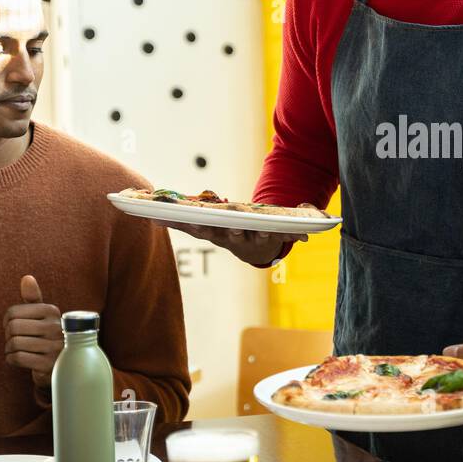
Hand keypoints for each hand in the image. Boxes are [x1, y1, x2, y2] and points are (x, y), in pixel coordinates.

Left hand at [4, 275, 62, 388]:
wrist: (62, 364)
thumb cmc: (47, 335)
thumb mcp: (43, 315)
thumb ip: (33, 297)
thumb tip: (27, 278)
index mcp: (52, 311)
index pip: (13, 312)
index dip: (7, 321)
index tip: (13, 326)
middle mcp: (55, 327)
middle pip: (12, 327)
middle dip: (8, 336)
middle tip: (15, 339)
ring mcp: (54, 347)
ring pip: (14, 343)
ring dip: (10, 349)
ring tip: (18, 349)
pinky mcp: (48, 364)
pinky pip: (17, 358)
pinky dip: (11, 359)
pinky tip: (19, 358)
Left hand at [156, 203, 322, 266]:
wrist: (256, 247)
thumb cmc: (274, 231)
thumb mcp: (291, 226)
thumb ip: (303, 221)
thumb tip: (313, 220)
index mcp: (256, 238)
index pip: (258, 237)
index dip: (257, 235)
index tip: (257, 232)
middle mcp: (234, 239)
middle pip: (226, 234)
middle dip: (218, 230)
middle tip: (215, 226)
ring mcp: (217, 235)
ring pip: (201, 229)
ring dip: (186, 224)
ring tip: (171, 217)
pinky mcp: (204, 229)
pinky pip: (185, 224)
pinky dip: (169, 219)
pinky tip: (150, 214)